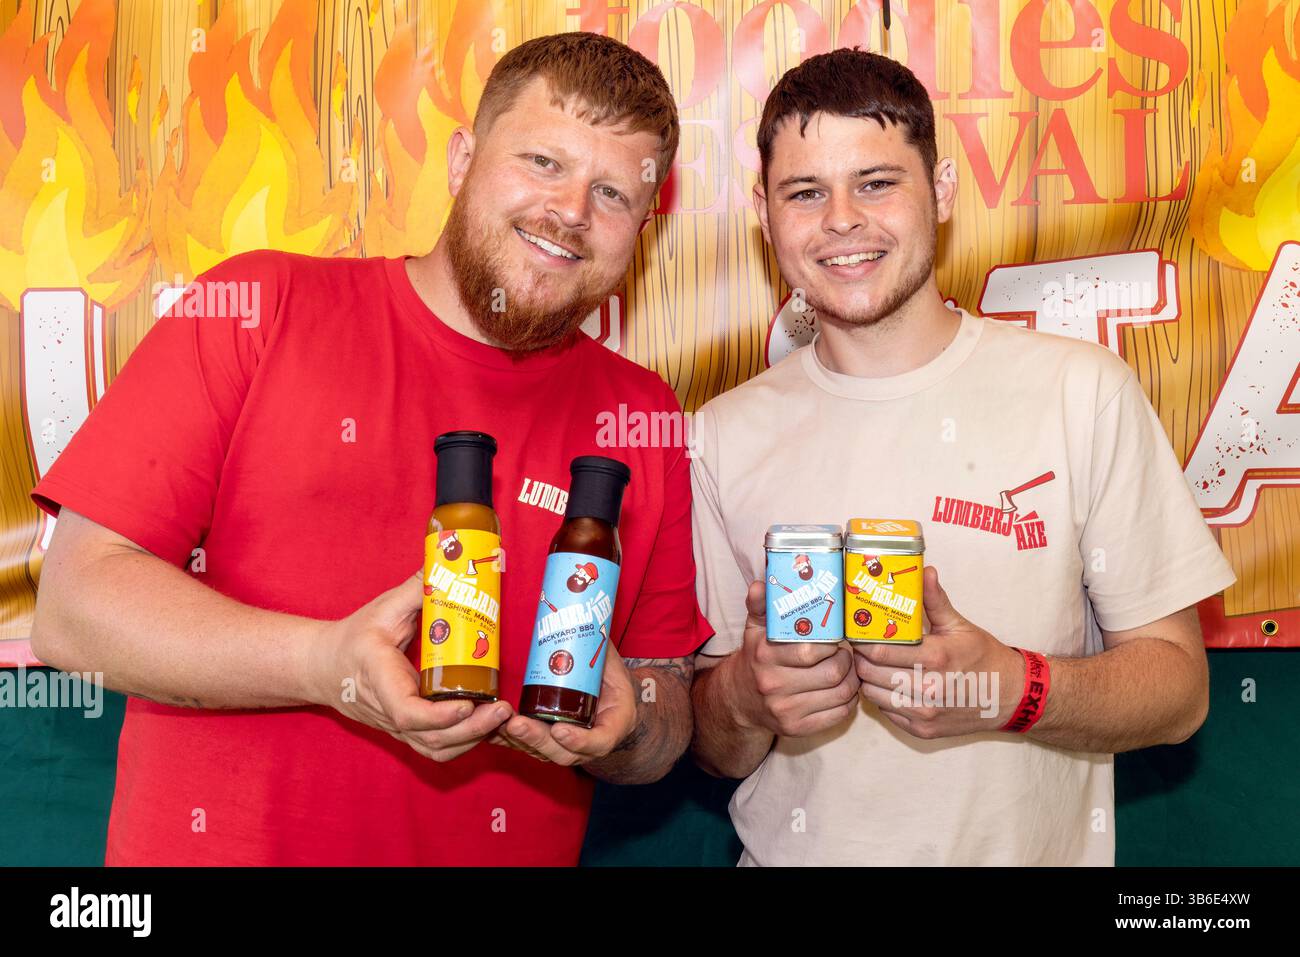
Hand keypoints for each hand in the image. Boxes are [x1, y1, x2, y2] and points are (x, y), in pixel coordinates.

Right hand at [309, 570, 511, 761]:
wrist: (324, 667)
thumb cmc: (354, 637)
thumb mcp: (382, 608)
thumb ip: (417, 590)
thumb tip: (449, 562)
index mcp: (379, 677)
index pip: (406, 711)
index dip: (439, 716)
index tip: (468, 704)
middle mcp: (388, 710)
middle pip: (431, 738)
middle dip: (471, 730)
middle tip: (503, 709)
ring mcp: (396, 726)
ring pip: (436, 749)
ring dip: (471, 739)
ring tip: (501, 718)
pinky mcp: (405, 732)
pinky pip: (435, 748)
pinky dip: (463, 743)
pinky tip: (486, 726)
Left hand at [489, 645, 639, 764]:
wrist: (612, 704)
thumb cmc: (612, 683)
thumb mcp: (613, 666)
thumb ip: (599, 646)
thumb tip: (581, 611)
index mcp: (612, 726)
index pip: (598, 742)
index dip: (579, 740)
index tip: (560, 729)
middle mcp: (587, 744)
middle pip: (562, 752)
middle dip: (537, 739)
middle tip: (517, 724)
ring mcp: (565, 748)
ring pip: (541, 752)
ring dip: (518, 740)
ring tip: (500, 723)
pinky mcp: (546, 745)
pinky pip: (526, 748)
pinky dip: (506, 742)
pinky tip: (488, 733)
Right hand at [724, 579, 859, 736]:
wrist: (739, 699)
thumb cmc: (756, 656)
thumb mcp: (755, 628)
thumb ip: (761, 605)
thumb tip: (761, 584)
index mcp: (766, 656)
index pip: (811, 651)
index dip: (833, 643)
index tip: (837, 637)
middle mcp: (773, 685)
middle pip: (831, 674)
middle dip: (847, 661)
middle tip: (846, 653)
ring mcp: (785, 710)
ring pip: (840, 695)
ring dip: (853, 681)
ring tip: (849, 670)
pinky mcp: (796, 728)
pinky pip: (837, 715)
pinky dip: (849, 701)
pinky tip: (844, 690)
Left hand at [854, 566, 1024, 738]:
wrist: (1010, 697)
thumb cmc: (984, 658)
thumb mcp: (960, 626)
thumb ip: (935, 600)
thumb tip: (924, 572)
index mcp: (935, 658)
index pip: (879, 651)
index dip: (862, 641)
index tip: (858, 632)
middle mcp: (927, 689)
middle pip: (870, 673)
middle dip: (861, 658)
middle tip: (862, 647)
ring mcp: (924, 713)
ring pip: (873, 694)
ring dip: (868, 678)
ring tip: (874, 664)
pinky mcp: (922, 730)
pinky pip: (886, 712)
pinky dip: (882, 697)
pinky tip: (890, 683)